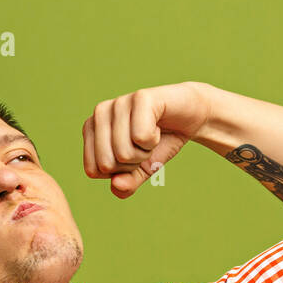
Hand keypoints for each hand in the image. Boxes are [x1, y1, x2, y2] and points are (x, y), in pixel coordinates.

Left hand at [82, 81, 211, 197]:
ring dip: (145, 151)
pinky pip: (140, 137)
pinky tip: (158, 126)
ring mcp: (118, 102)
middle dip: (132, 163)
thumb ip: (125, 184)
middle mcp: (99, 113)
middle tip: (143, 144)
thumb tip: (117, 185)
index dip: (118, 172)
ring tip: (152, 134)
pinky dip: (154, 140)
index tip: (132, 154)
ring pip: (123, 153)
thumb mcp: (140, 171)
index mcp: (90, 130)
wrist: (191, 118)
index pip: (93, 170)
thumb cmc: (160, 143)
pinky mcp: (140, 97)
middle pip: (107, 163)